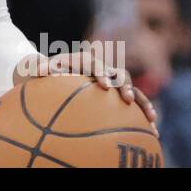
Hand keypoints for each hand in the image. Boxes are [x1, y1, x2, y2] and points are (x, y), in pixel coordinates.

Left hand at [15, 52, 158, 130]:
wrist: (55, 72)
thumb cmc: (46, 72)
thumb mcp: (39, 69)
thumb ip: (40, 68)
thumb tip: (37, 70)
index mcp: (85, 61)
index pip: (95, 65)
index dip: (101, 74)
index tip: (104, 87)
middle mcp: (102, 68)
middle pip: (118, 74)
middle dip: (124, 85)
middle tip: (127, 98)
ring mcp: (111, 80)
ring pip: (131, 89)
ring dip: (142, 100)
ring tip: (151, 117)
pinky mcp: (117, 93)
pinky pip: (133, 103)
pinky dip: (143, 113)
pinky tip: (153, 130)